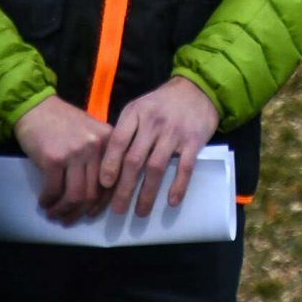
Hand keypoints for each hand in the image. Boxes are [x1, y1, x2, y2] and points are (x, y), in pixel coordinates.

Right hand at [12, 95, 111, 224]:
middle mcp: (95, 147)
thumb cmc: (62, 122)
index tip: (91, 213)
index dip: (101, 203)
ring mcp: (75, 153)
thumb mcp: (90, 133)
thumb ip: (99, 157)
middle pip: (93, 193)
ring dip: (63, 210)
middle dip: (80, 211)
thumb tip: (97, 195)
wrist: (36, 108)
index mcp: (108, 140)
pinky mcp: (54, 159)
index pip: (112, 181)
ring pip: (75, 196)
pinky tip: (44, 202)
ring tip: (54, 213)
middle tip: (69, 218)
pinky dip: (48, 201)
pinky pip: (54, 191)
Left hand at [96, 76, 220, 216]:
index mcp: (136, 112)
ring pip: (156, 168)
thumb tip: (107, 167)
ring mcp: (174, 131)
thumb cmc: (162, 104)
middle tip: (117, 209)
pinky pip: (185, 168)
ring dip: (147, 194)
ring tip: (140, 212)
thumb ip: (125, 131)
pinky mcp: (194, 140)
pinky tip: (172, 202)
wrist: (197, 90)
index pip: (118, 141)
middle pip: (134, 160)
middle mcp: (153, 122)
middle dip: (124, 188)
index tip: (104, 185)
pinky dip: (178, 186)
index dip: (109, 165)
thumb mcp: (139, 108)